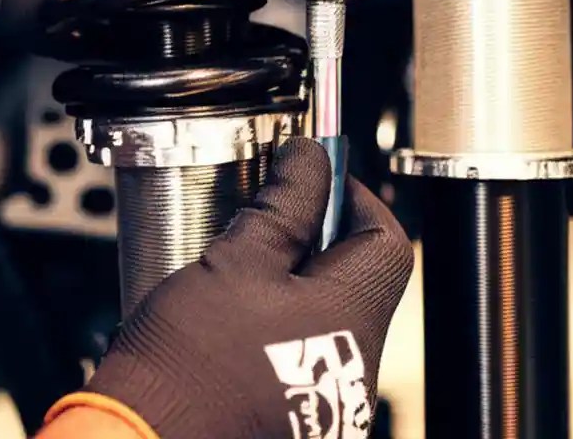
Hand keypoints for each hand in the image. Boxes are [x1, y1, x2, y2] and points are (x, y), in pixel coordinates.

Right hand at [52, 138, 413, 438]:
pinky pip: (303, 362)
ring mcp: (328, 407)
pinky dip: (278, 334)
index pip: (388, 241)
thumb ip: (285, 205)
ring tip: (241, 281)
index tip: (318, 179)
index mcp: (352, 322)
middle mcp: (355, 374)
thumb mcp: (236, 261)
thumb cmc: (185, 366)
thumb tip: (310, 160)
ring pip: (327, 323)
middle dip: (316, 245)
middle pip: (358, 282)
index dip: (353, 198)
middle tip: (269, 225)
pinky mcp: (299, 425)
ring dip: (294, 292)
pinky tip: (234, 328)